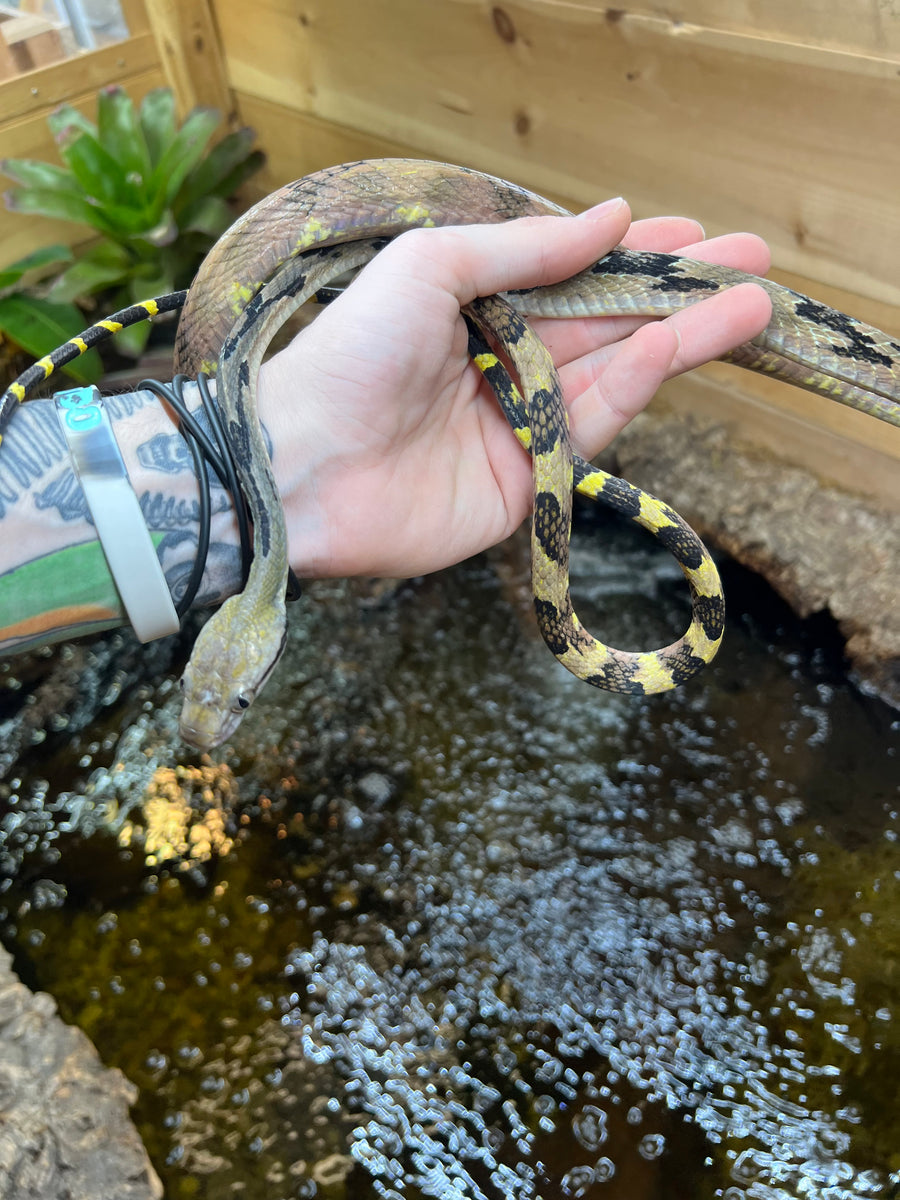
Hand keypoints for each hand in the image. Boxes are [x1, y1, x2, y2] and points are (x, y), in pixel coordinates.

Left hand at [258, 199, 771, 578]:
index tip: (700, 240)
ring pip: (613, 378)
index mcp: (479, 312)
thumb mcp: (431, 267)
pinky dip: (629, 389)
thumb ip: (524, 250)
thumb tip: (610, 215)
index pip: (575, 281)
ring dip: (678, 343)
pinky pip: (586, 430)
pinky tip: (669, 349)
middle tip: (754, 272)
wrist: (302, 463)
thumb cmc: (351, 353)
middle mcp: (506, 369)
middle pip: (608, 329)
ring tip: (745, 308)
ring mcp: (518, 429)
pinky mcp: (524, 485)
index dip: (638, 260)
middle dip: (681, 300)